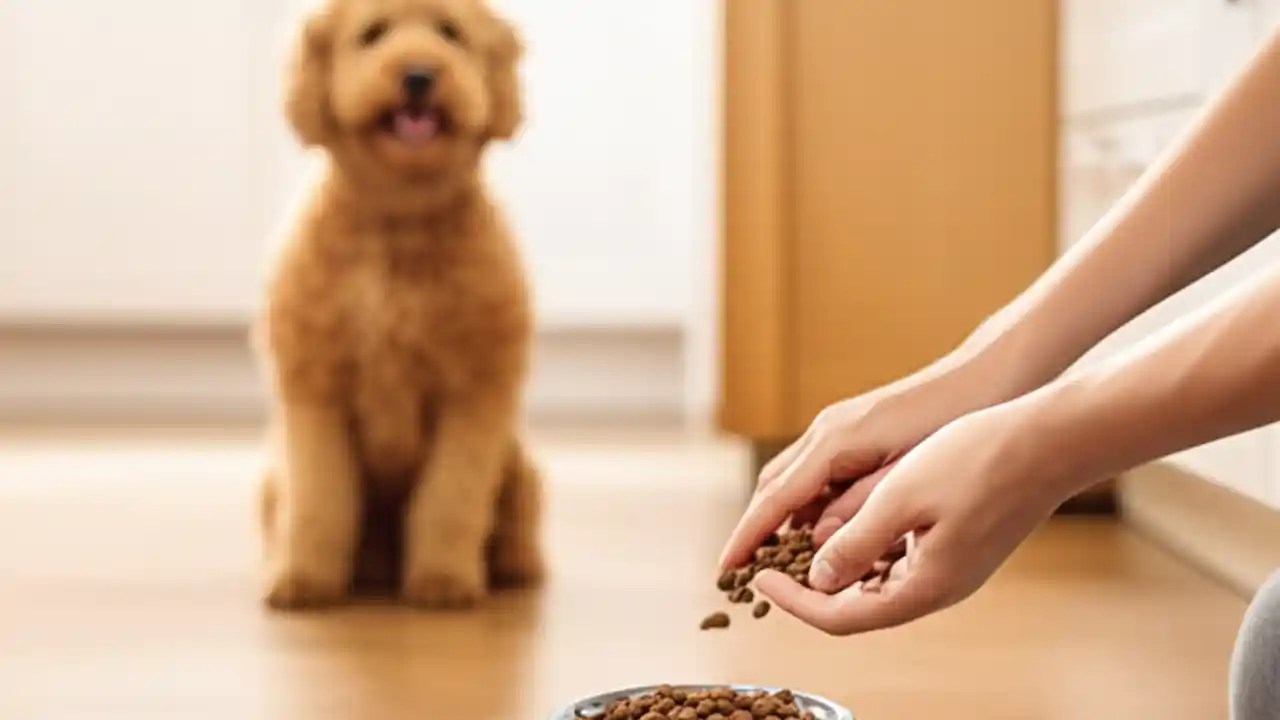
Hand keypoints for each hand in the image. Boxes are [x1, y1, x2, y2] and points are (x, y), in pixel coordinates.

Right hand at [719, 353, 1011, 570]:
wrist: (987, 377)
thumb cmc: (952, 427)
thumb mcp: (906, 478)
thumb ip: (857, 511)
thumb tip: (814, 544)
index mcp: (834, 443)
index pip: (775, 499)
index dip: (748, 538)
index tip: (725, 571)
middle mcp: (826, 431)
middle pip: (772, 487)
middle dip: (755, 530)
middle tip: (745, 573)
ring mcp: (837, 425)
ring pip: (791, 478)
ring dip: (782, 517)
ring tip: (781, 560)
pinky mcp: (852, 428)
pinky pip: (814, 470)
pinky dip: (808, 502)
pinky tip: (822, 528)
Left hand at [754, 402, 1077, 634]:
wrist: (1051, 442)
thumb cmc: (977, 462)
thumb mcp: (901, 499)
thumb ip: (855, 543)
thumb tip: (817, 579)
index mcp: (923, 587)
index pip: (839, 616)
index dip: (792, 601)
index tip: (758, 576)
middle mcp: (938, 589)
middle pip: (857, 606)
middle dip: (808, 586)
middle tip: (770, 562)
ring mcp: (952, 571)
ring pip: (878, 581)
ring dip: (836, 565)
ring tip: (797, 540)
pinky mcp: (961, 548)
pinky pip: (900, 560)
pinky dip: (867, 548)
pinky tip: (846, 521)